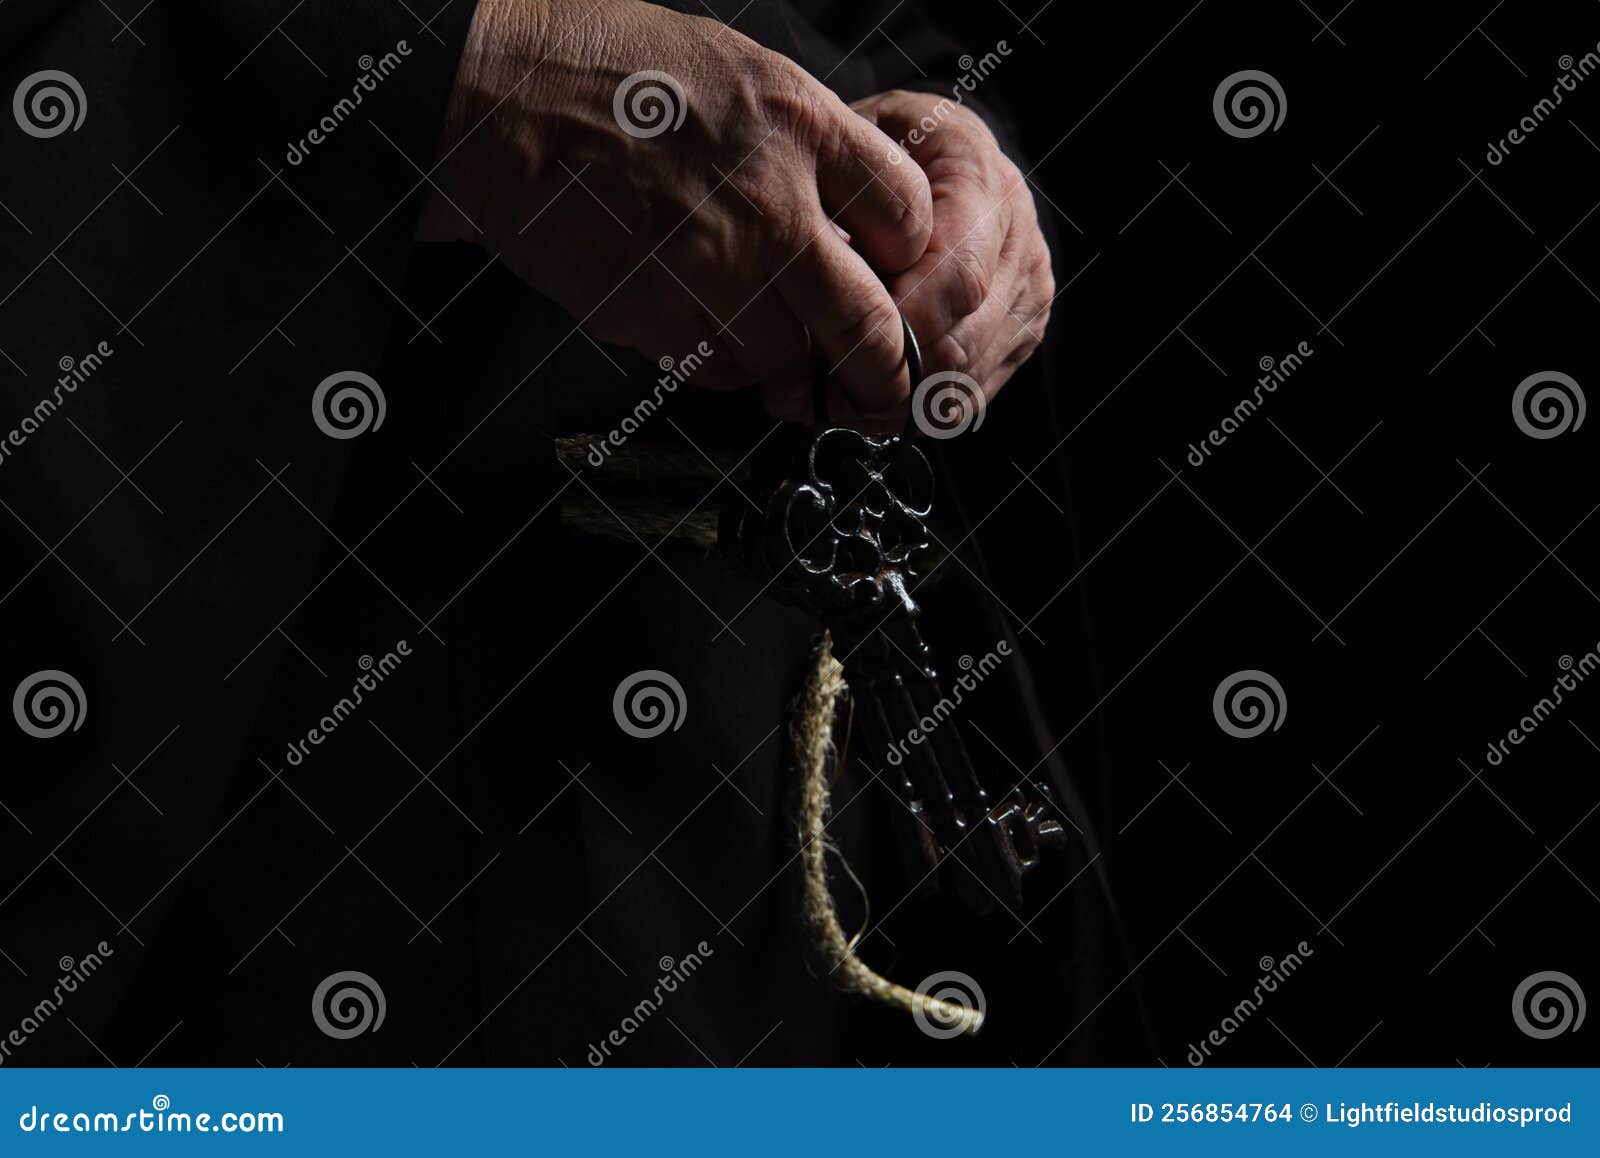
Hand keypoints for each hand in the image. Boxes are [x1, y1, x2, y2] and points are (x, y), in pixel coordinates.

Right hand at [418, 0, 932, 411]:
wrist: (499, 100)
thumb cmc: (611, 72)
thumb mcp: (736, 70)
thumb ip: (803, 140)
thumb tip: (850, 207)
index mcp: (801, 126)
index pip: (908, 215)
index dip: (910, 256)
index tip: (893, 273)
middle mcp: (772, 203)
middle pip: (869, 320)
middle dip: (884, 365)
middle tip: (882, 381)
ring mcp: (713, 266)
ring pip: (788, 358)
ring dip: (784, 361)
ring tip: (762, 337)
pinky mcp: (654, 312)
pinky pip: (716, 368)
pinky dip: (720, 363)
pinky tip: (701, 327)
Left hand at [838, 90, 1054, 424]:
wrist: (918, 151)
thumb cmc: (868, 148)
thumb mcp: (844, 144)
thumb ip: (842, 203)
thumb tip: (825, 279)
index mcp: (981, 177)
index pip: (955, 277)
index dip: (893, 326)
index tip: (824, 347)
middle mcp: (1018, 237)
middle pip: (960, 341)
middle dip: (880, 377)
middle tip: (803, 389)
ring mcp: (1026, 291)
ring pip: (962, 380)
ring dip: (887, 403)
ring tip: (818, 398)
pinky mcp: (1018, 332)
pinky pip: (966, 397)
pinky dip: (909, 411)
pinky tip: (856, 404)